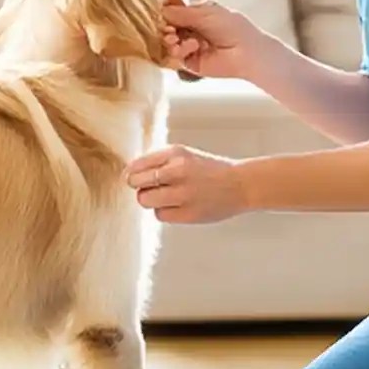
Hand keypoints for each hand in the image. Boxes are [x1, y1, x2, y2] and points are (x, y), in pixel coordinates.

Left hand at [124, 145, 251, 223]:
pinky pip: (160, 215)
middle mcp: (178, 171)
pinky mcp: (188, 213)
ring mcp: (183, 193)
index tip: (134, 178)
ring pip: (145, 200)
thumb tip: (129, 175)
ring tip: (167, 196)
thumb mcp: (184, 154)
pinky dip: (164, 212)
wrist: (240, 184)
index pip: (137, 165)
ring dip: (151, 200)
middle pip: (136, 183)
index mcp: (176, 153)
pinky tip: (177, 206)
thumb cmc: (209, 170)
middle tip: (150, 188)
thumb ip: (158, 161)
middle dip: (140, 186)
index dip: (132, 174)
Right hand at [160, 0, 272, 79]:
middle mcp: (192, 30)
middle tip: (169, 30)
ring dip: (170, 40)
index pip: (174, 13)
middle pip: (168, 28)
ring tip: (174, 38)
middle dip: (166, 28)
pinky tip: (191, 46)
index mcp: (197, 14)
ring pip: (169, 43)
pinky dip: (180, 50)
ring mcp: (191, 47)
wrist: (246, 51)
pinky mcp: (191, 63)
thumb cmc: (232, 27)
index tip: (162, 14)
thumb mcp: (206, 13)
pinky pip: (177, 57)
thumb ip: (182, 12)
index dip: (166, 14)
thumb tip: (162, 10)